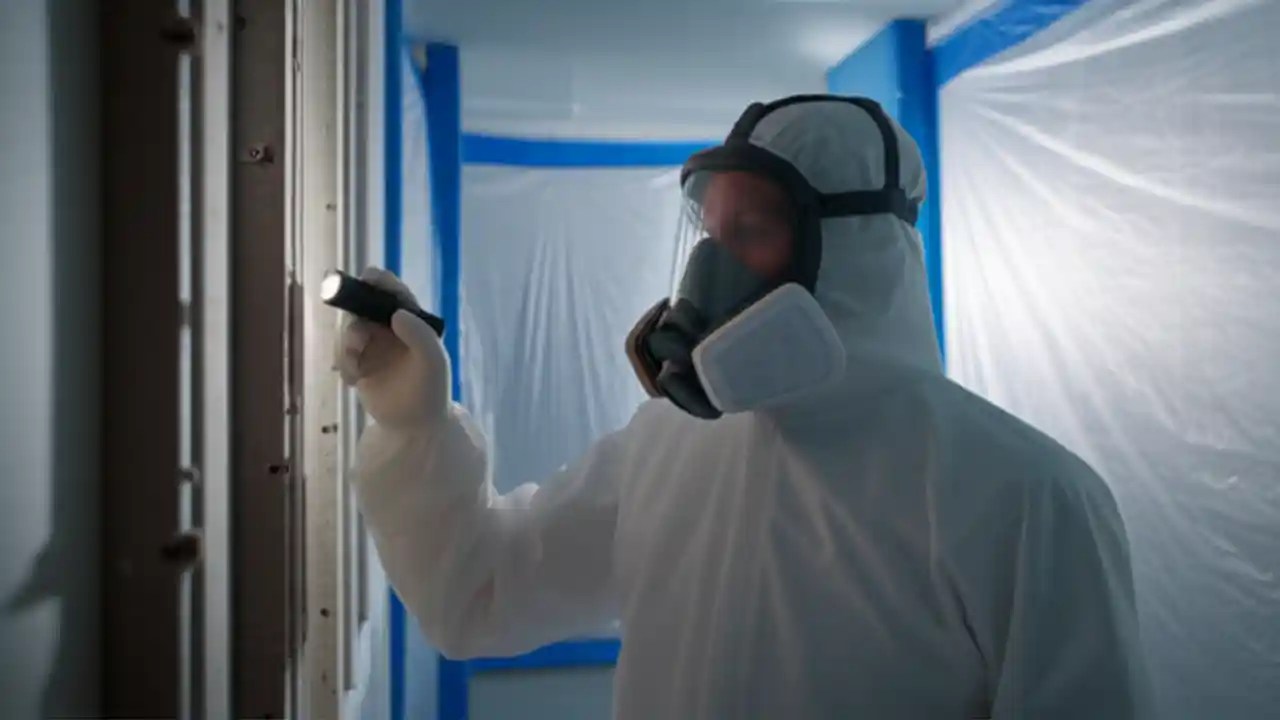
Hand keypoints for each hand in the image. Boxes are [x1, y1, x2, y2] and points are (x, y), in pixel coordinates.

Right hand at [333, 268, 450, 427]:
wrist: (415, 426)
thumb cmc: (430, 391)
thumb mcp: (433, 362)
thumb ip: (420, 335)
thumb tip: (396, 313)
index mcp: (412, 321)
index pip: (393, 292)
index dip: (378, 280)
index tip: (367, 278)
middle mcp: (389, 328)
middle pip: (362, 306)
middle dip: (355, 318)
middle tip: (357, 338)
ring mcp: (372, 345)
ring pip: (348, 329)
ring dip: (347, 345)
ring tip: (356, 368)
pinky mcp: (358, 363)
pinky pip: (341, 354)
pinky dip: (344, 365)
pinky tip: (354, 382)